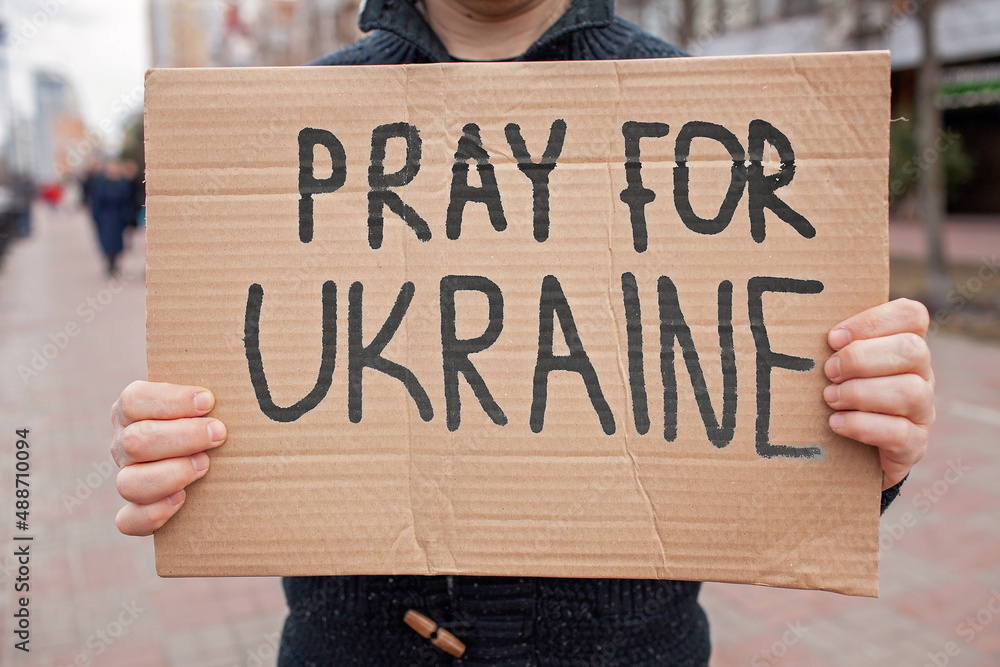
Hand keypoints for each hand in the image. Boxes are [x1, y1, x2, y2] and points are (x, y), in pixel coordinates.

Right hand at [111, 381, 226, 535]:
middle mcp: (124, 441)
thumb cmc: (216, 412)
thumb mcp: (213, 392)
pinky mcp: (135, 510)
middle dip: (181, 438)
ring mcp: (127, 476)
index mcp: (134, 406)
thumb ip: (221, 376)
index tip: (209, 401)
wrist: (216, 451)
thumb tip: (260, 341)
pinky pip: (127, 521)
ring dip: (170, 475)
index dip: (170, 402)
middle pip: (135, 441)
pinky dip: (152, 515)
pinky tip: (182, 502)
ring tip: (205, 466)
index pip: (135, 400)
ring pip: (129, 482)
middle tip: (219, 434)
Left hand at [823, 298, 933, 489]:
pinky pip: (900, 433)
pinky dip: (862, 426)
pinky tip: (836, 423)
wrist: (849, 452)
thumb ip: (831, 345)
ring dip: (861, 393)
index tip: (834, 338)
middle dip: (861, 359)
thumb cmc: (836, 394)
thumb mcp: (836, 365)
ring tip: (830, 398)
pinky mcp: (915, 445)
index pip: (911, 315)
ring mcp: (922, 411)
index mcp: (903, 345)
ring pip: (910, 392)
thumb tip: (795, 326)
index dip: (873, 321)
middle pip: (912, 350)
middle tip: (828, 371)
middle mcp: (921, 375)